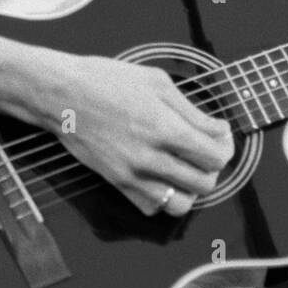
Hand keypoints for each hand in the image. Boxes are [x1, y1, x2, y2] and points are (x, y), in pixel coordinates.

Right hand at [42, 54, 234, 215]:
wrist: (62, 94)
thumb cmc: (107, 80)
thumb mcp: (157, 82)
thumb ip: (191, 111)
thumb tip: (216, 130)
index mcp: (165, 128)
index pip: (215, 157)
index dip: (225, 147)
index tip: (219, 135)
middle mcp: (151, 157)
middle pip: (205, 183)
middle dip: (212, 167)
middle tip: (204, 150)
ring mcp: (133, 175)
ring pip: (181, 204)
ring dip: (190, 188)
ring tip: (184, 168)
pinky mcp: (117, 183)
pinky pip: (152, 208)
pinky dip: (163, 198)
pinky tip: (161, 177)